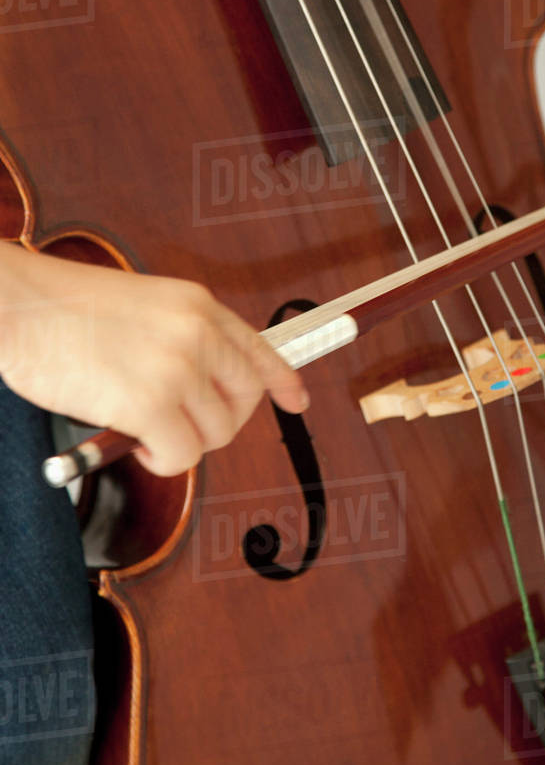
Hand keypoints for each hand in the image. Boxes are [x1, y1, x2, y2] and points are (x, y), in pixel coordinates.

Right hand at [0, 243, 308, 475]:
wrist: (14, 304)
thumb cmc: (58, 309)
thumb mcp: (140, 306)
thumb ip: (177, 339)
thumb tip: (198, 394)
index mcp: (196, 304)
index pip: (258, 347)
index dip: (281, 379)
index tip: (296, 400)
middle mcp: (197, 332)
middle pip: (245, 399)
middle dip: (218, 424)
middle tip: (179, 428)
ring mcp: (178, 366)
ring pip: (215, 434)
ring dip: (181, 443)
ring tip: (140, 428)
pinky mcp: (151, 403)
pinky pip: (183, 456)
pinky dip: (161, 460)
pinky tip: (133, 441)